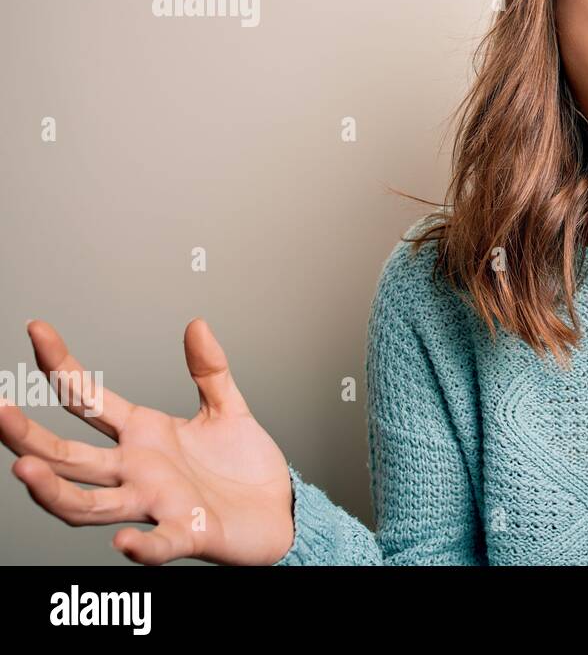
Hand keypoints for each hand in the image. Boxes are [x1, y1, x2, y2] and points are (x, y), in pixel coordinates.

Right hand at [1, 318, 293, 564]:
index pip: (87, 401)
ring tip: (24, 470)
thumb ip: (209, 369)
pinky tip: (124, 543)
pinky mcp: (189, 533)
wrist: (278, 509)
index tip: (38, 330)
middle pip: (68, 458)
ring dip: (56, 491)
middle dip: (28, 438)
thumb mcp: (227, 408)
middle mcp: (137, 472)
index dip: (60, 366)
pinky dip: (142, 546)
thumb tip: (197, 324)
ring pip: (90, 505)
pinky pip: (159, 544)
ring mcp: (156, 504)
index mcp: (142, 437)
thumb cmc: (243, 466)